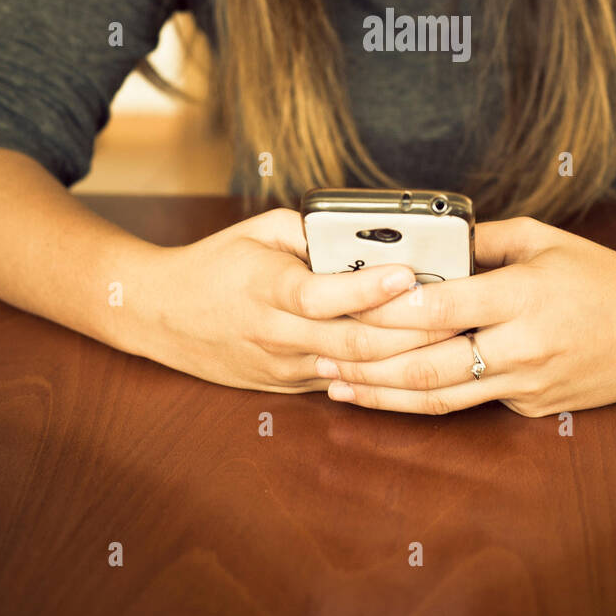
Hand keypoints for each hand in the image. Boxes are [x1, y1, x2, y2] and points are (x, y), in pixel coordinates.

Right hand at [127, 207, 452, 390]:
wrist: (160, 314)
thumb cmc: (216, 263)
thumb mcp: (259, 230)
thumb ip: (311, 231)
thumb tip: (366, 235)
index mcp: (268, 289)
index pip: (324, 295)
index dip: (368, 289)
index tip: (408, 273)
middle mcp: (276, 334)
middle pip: (353, 344)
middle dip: (409, 332)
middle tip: (455, 313)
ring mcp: (282, 367)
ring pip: (353, 372)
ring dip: (404, 359)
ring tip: (450, 340)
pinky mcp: (286, 385)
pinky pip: (341, 384)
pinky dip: (379, 374)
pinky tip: (416, 362)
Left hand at [313, 216, 615, 415]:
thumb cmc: (600, 275)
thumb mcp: (545, 238)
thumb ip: (485, 239)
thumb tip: (432, 240)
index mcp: (524, 295)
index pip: (444, 307)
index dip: (390, 310)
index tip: (345, 304)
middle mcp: (523, 345)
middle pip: (429, 365)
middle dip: (366, 364)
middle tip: (320, 354)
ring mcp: (528, 383)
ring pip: (440, 397)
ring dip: (381, 394)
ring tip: (335, 385)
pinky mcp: (533, 406)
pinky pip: (471, 402)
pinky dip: (425, 398)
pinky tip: (386, 393)